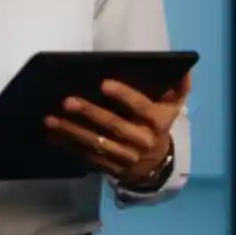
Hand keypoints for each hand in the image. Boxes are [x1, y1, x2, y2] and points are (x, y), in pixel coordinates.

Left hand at [43, 71, 190, 187]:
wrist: (157, 164)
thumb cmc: (159, 125)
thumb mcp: (174, 107)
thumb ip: (180, 86)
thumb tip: (184, 67)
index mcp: (157, 122)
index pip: (140, 107)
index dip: (124, 96)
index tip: (104, 83)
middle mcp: (142, 140)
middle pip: (113, 126)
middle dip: (89, 113)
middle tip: (67, 101)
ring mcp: (125, 157)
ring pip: (96, 144)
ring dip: (71, 131)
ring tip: (50, 119)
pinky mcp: (110, 168)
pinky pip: (86, 157)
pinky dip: (67, 146)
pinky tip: (50, 135)